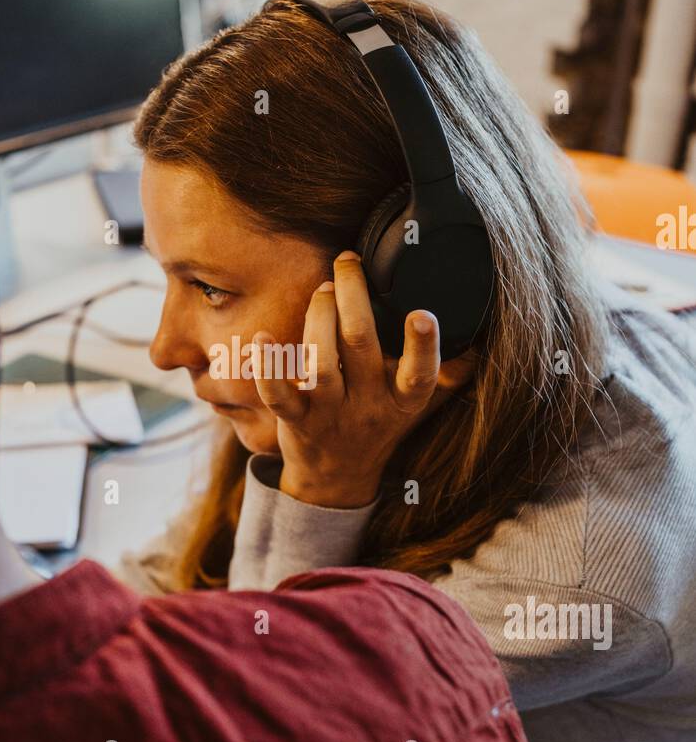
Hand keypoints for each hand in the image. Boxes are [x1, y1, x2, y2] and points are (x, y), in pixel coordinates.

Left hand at [251, 251, 475, 507]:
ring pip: (322, 364)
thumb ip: (447, 374)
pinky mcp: (295, 421)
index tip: (422, 313)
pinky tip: (260, 339)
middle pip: (360, 347)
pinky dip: (269, 368)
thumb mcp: (420, 407)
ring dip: (319, 319)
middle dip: (353, 298)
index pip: (420, 376)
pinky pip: (279, 396)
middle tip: (347, 261)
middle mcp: (368, 406)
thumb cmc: (380, 426)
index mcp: (403, 401)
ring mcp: (330, 415)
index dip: (424, 347)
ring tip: (323, 288)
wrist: (336, 480)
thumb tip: (481, 339)